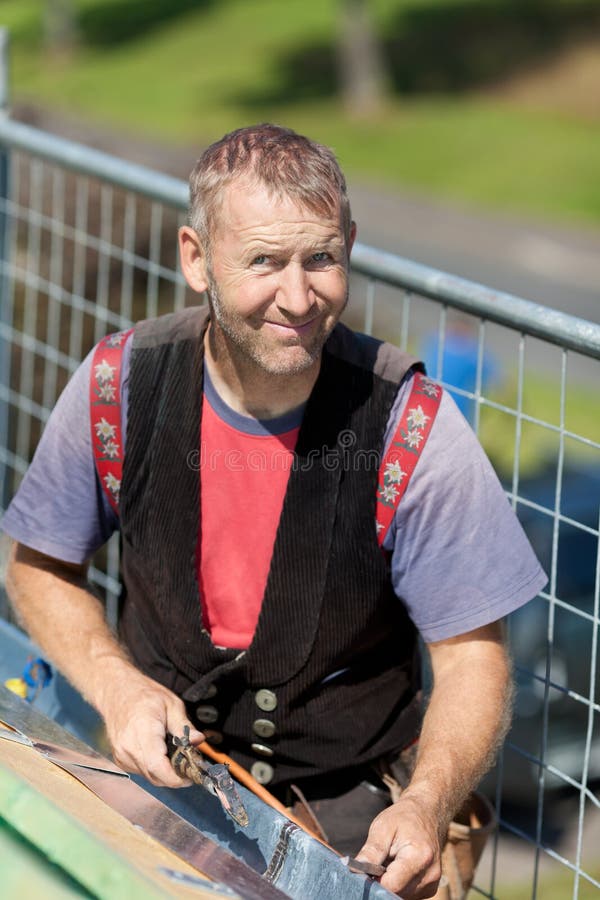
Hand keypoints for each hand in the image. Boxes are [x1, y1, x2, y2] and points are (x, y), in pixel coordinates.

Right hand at [97, 668, 203, 786]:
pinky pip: (141, 771)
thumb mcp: (172, 704)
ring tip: (174, 754)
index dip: (176, 777)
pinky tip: (160, 752)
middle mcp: (128, 747)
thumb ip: (184, 726)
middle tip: (190, 764)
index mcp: (142, 731)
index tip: (191, 774)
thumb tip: (198, 741)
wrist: (117, 691)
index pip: (157, 766)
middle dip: (175, 776)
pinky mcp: (120, 759)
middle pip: (155, 776)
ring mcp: (121, 755)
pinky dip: (154, 768)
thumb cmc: (144, 694)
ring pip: (149, 776)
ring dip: (165, 772)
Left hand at [355, 791, 441, 897]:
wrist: (427, 814)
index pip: (392, 884)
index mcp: (420, 857)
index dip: (375, 880)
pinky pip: (407, 894)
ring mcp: (432, 883)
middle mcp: (430, 874)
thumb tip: (355, 871)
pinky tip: (398, 868)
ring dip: (390, 883)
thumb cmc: (404, 817)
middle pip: (396, 892)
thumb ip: (372, 851)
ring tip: (390, 862)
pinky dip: (398, 884)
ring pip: (401, 895)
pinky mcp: (430, 888)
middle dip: (382, 881)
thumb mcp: (383, 826)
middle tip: (378, 862)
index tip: (365, 871)